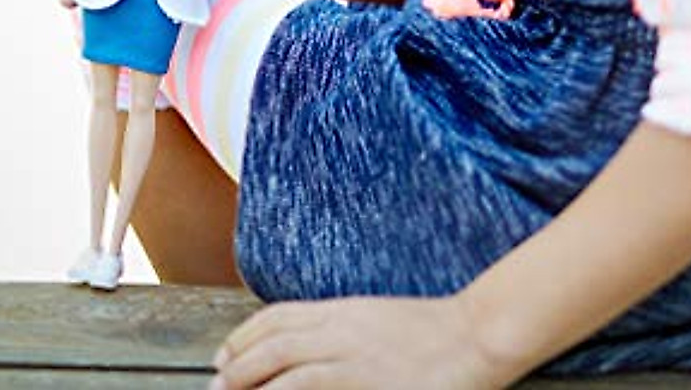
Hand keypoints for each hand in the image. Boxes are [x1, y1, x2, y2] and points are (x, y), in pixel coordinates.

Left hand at [210, 295, 504, 389]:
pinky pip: (307, 385)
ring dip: (248, 379)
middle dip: (237, 361)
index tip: (225, 353)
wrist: (474, 334)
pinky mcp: (362, 380)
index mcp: (346, 308)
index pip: (280, 315)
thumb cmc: (436, 332)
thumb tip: (315, 349)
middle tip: (216, 382)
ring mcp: (351, 353)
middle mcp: (341, 326)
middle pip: (273, 338)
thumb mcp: (382, 321)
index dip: (245, 334)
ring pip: (282, 362)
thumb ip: (347, 330)